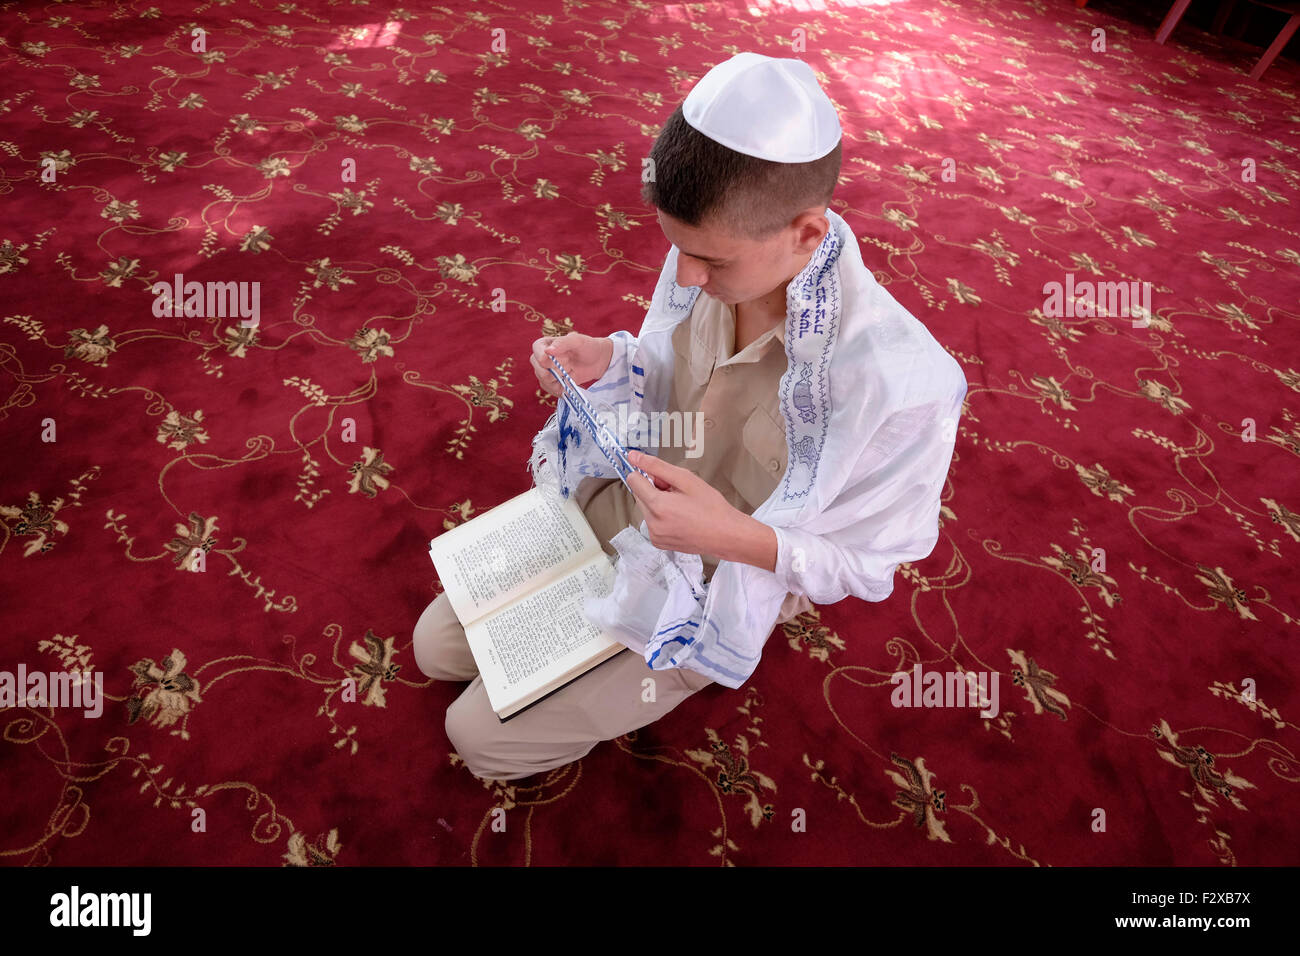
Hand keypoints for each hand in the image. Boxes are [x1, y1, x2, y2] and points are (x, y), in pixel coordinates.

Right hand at [530, 332, 614, 397]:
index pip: (536, 350)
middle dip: (552, 373)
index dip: (543, 358)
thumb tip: (548, 351)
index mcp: (545, 344)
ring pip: (544, 381)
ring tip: (570, 376)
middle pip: (538, 369)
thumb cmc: (588, 347)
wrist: (597, 361)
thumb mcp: (577, 341)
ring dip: (557, 383)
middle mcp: (543, 358)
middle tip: (566, 370)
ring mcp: (547, 371)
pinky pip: (550, 389)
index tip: (555, 362)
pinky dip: (559, 390)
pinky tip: (569, 386)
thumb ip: (562, 343)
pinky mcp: (552, 382)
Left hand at [625, 450, 778, 571]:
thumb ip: (657, 467)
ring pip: (646, 508)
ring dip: (658, 503)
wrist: (727, 535)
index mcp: (657, 506)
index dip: (647, 474)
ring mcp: (655, 536)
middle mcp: (652, 524)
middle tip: (679, 493)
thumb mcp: (686, 479)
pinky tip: (680, 518)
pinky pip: (652, 522)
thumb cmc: (712, 508)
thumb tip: (633, 457)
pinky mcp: (659, 543)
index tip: (662, 476)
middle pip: (640, 495)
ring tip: (682, 507)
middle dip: (655, 489)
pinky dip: (661, 517)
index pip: (633, 480)